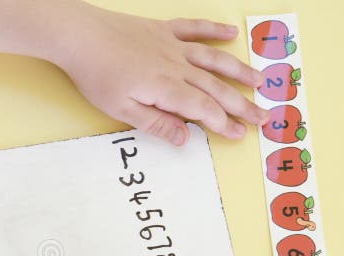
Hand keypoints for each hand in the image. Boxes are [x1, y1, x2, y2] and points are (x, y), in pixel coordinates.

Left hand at [53, 7, 268, 144]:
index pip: (203, 110)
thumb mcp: (121, 110)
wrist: (81, 36)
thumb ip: (156, 124)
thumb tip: (186, 139)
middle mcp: (176, 66)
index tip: (240, 135)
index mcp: (166, 89)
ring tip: (260, 81)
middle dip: (241, 105)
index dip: (223, 124)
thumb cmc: (97, 76)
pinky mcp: (162, 30)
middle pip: (215, 88)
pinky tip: (232, 34)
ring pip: (213, 59)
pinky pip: (195, 29)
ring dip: (238, 71)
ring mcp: (171, 46)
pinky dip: (214, 31)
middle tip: (262, 118)